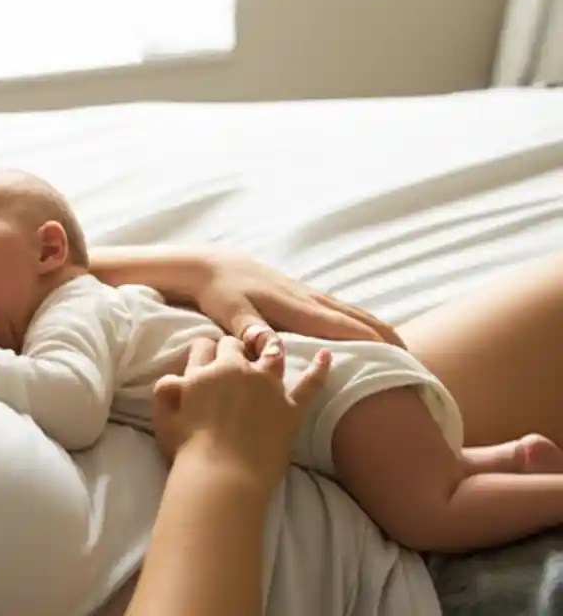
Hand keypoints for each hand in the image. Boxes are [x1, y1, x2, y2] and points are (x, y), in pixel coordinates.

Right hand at [151, 337, 330, 491]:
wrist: (221, 475)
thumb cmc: (187, 450)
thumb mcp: (163, 418)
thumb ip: (165, 391)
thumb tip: (172, 378)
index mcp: (203, 372)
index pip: (203, 346)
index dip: (204, 351)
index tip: (205, 359)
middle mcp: (235, 370)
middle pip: (234, 345)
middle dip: (232, 348)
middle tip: (231, 360)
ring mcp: (266, 386)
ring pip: (270, 354)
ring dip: (267, 347)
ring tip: (269, 345)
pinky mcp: (289, 407)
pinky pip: (309, 384)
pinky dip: (319, 369)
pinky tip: (326, 356)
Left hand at [191, 249, 402, 355]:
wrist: (210, 265)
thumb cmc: (219, 293)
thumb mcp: (231, 314)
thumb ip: (252, 331)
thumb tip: (275, 348)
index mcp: (298, 308)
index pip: (346, 328)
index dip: (376, 345)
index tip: (402, 362)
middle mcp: (310, 299)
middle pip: (360, 318)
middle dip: (390, 338)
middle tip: (417, 363)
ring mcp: (307, 294)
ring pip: (353, 311)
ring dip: (380, 328)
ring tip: (403, 349)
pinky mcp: (301, 293)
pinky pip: (341, 308)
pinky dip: (361, 320)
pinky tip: (366, 331)